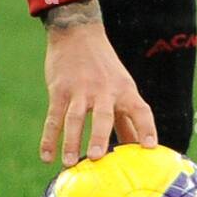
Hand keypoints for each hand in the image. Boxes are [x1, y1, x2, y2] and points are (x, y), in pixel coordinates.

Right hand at [40, 0, 157, 166]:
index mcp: (124, 90)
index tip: (150, 148)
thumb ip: (127, 119)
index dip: (147, 128)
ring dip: (71, 140)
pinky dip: (49, 138)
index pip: (140, 110)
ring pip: (75, 117)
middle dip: (100, 136)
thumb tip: (139, 149)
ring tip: (69, 163)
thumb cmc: (104, 68)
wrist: (77, 33)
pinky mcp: (59, 90)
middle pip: (103, 116)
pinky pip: (53, 117)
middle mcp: (104, 91)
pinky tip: (46, 157)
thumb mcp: (121, 87)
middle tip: (97, 158)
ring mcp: (80, 90)